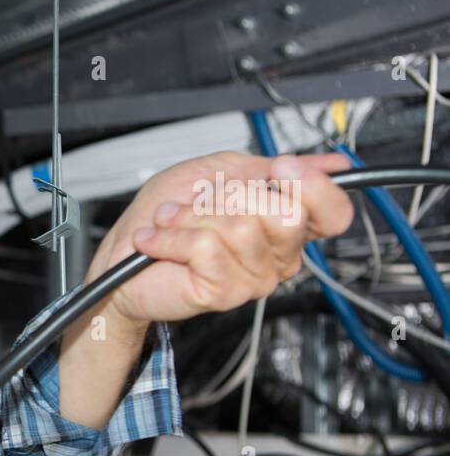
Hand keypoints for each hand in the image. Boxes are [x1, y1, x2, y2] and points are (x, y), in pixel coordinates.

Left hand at [89, 151, 355, 323]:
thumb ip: (268, 169)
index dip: (314, 186)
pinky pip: (208, 248)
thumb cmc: (164, 215)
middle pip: (287, 214)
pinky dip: (174, 237)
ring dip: (193, 216)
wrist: (120, 255)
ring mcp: (254, 278)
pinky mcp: (224, 293)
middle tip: (199, 204)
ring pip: (242, 228)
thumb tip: (330, 163)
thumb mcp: (217, 174)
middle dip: (231, 196)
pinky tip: (160, 243)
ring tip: (172, 223)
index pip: (334, 213)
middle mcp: (277, 255)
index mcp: (284, 224)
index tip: (280, 167)